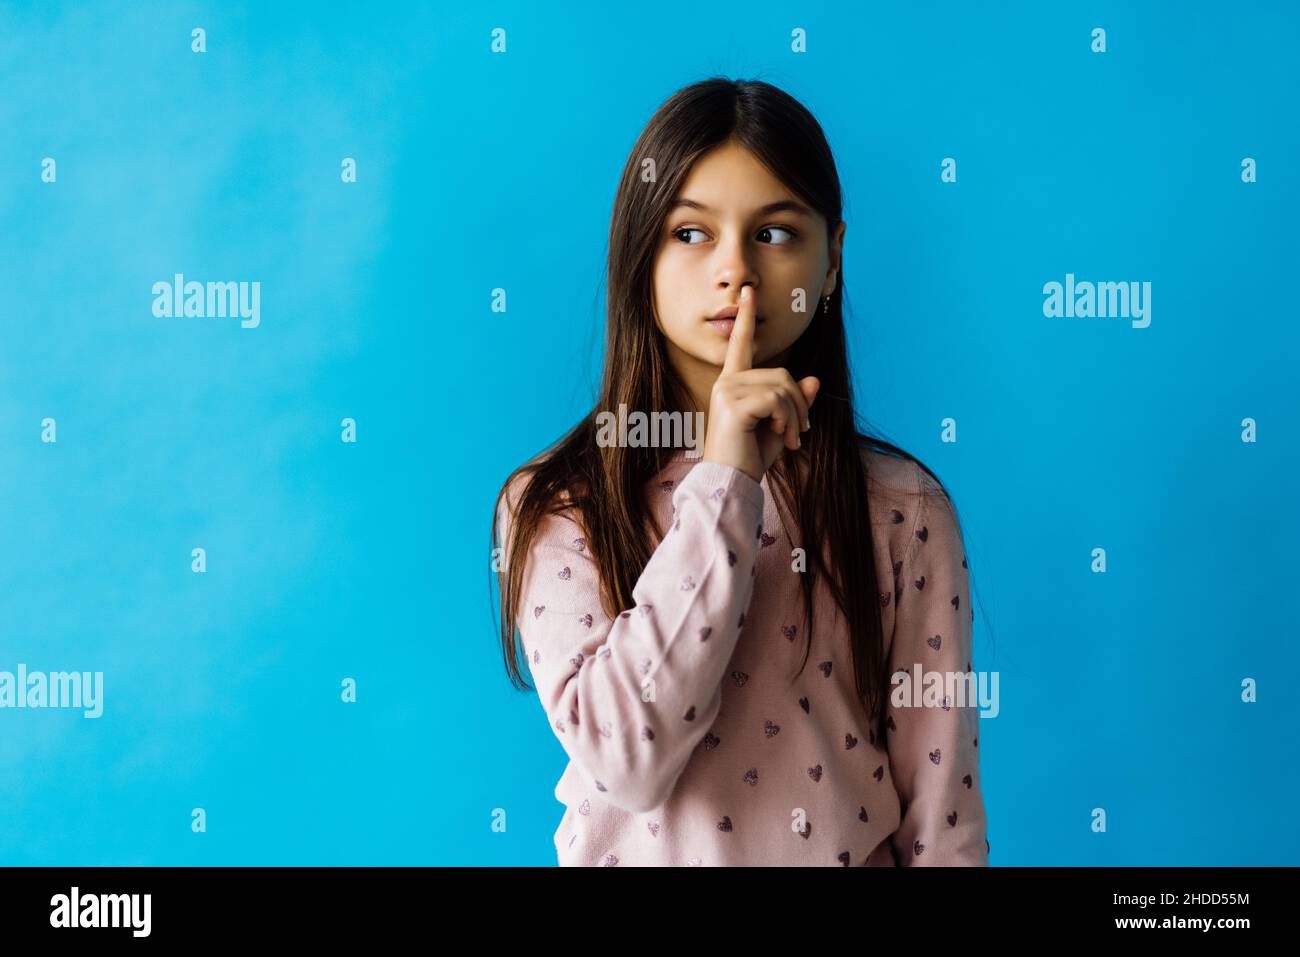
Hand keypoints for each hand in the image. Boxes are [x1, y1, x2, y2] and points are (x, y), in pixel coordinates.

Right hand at [701, 285, 819, 483]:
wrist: (731, 482)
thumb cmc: (750, 457)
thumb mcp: (780, 426)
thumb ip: (795, 402)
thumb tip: (814, 379)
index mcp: (733, 383)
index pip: (740, 345)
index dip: (745, 319)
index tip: (749, 293)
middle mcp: (727, 382)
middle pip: (782, 373)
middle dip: (799, 403)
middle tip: (800, 433)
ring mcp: (727, 391)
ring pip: (782, 386)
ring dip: (795, 415)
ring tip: (791, 439)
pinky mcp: (733, 404)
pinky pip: (777, 400)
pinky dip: (789, 420)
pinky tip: (783, 439)